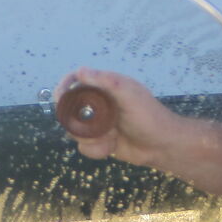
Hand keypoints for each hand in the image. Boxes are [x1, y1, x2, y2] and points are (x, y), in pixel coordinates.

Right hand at [53, 67, 178, 166]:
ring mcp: (98, 123)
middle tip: (87, 127)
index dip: (64, 87)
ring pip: (74, 130)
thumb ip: (106, 82)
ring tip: (109, 138)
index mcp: (105, 87)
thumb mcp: (129, 95)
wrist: (162, 146)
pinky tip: (110, 147)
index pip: (76, 81)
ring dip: (88, 137)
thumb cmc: (149, 117)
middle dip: (75, 121)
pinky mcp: (99, 141)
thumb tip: (80, 71)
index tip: (60, 97)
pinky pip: (84, 146)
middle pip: (69, 109)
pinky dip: (95, 149)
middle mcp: (98, 104)